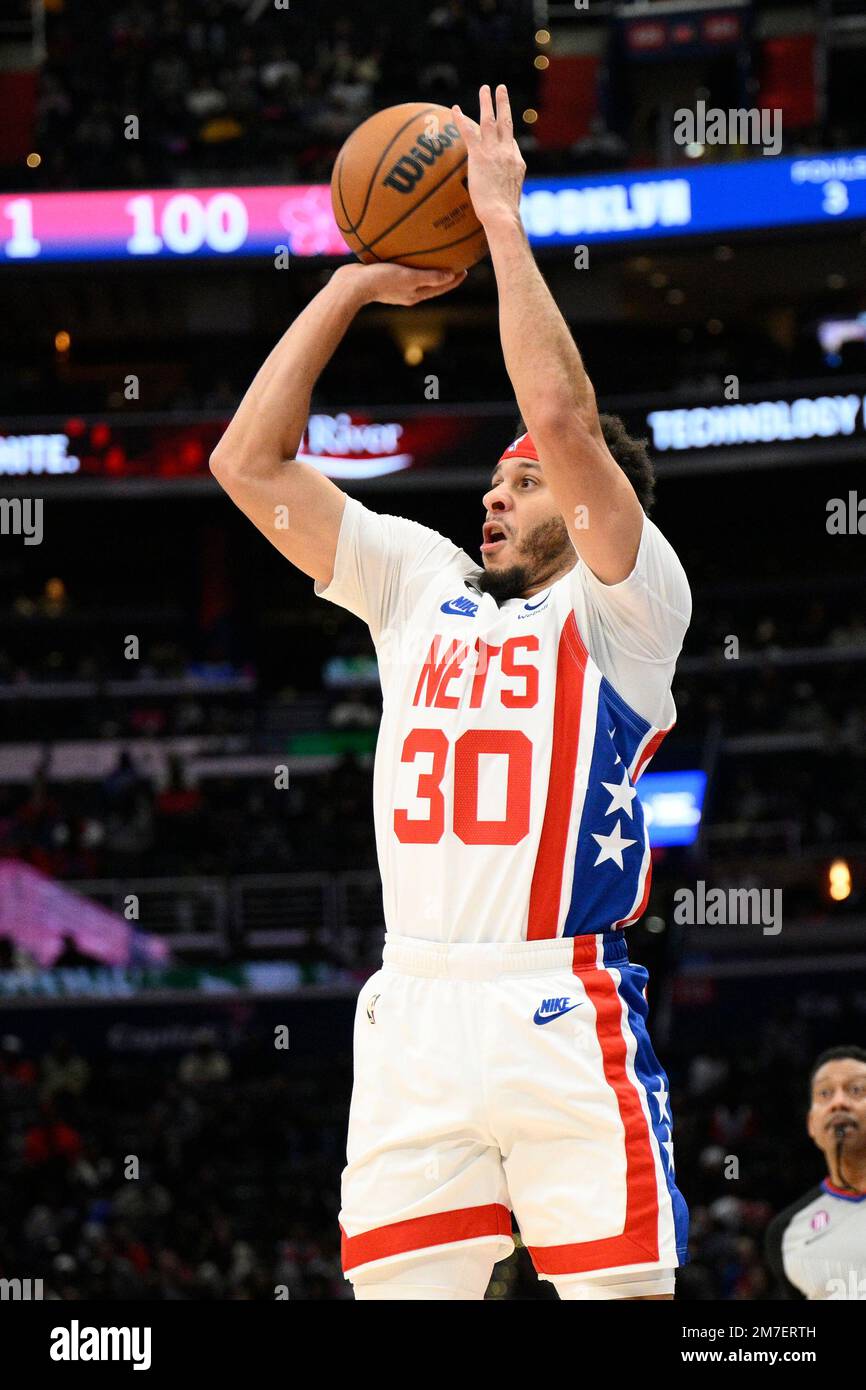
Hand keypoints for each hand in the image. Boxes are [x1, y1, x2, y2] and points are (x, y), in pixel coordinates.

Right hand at [340, 261, 466, 306]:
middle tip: (454, 261)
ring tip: (433, 254)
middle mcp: (407, 292)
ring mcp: (394, 286)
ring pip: (416, 276)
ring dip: (426, 267)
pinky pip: (401, 267)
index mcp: (415, 295)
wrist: (350, 286)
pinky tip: (405, 246)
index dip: (454, 280)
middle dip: (444, 273)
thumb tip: (452, 275)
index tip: (466, 269)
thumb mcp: (407, 278)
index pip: (441, 288)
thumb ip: (429, 277)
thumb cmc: (379, 281)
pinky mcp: (383, 278)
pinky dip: (408, 260)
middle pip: (431, 282)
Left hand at [451, 84, 525, 227]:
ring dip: (487, 102)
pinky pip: (469, 132)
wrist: (502, 214)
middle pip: (507, 123)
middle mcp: (508, 153)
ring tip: (485, 88)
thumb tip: (501, 200)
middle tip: (501, 89)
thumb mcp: (510, 201)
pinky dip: (461, 119)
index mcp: (517, 164)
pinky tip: (454, 109)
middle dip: (504, 104)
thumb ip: (506, 191)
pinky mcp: (480, 155)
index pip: (512, 145)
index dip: (507, 138)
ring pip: (490, 120)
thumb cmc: (504, 215)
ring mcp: (494, 152)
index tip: (502, 133)